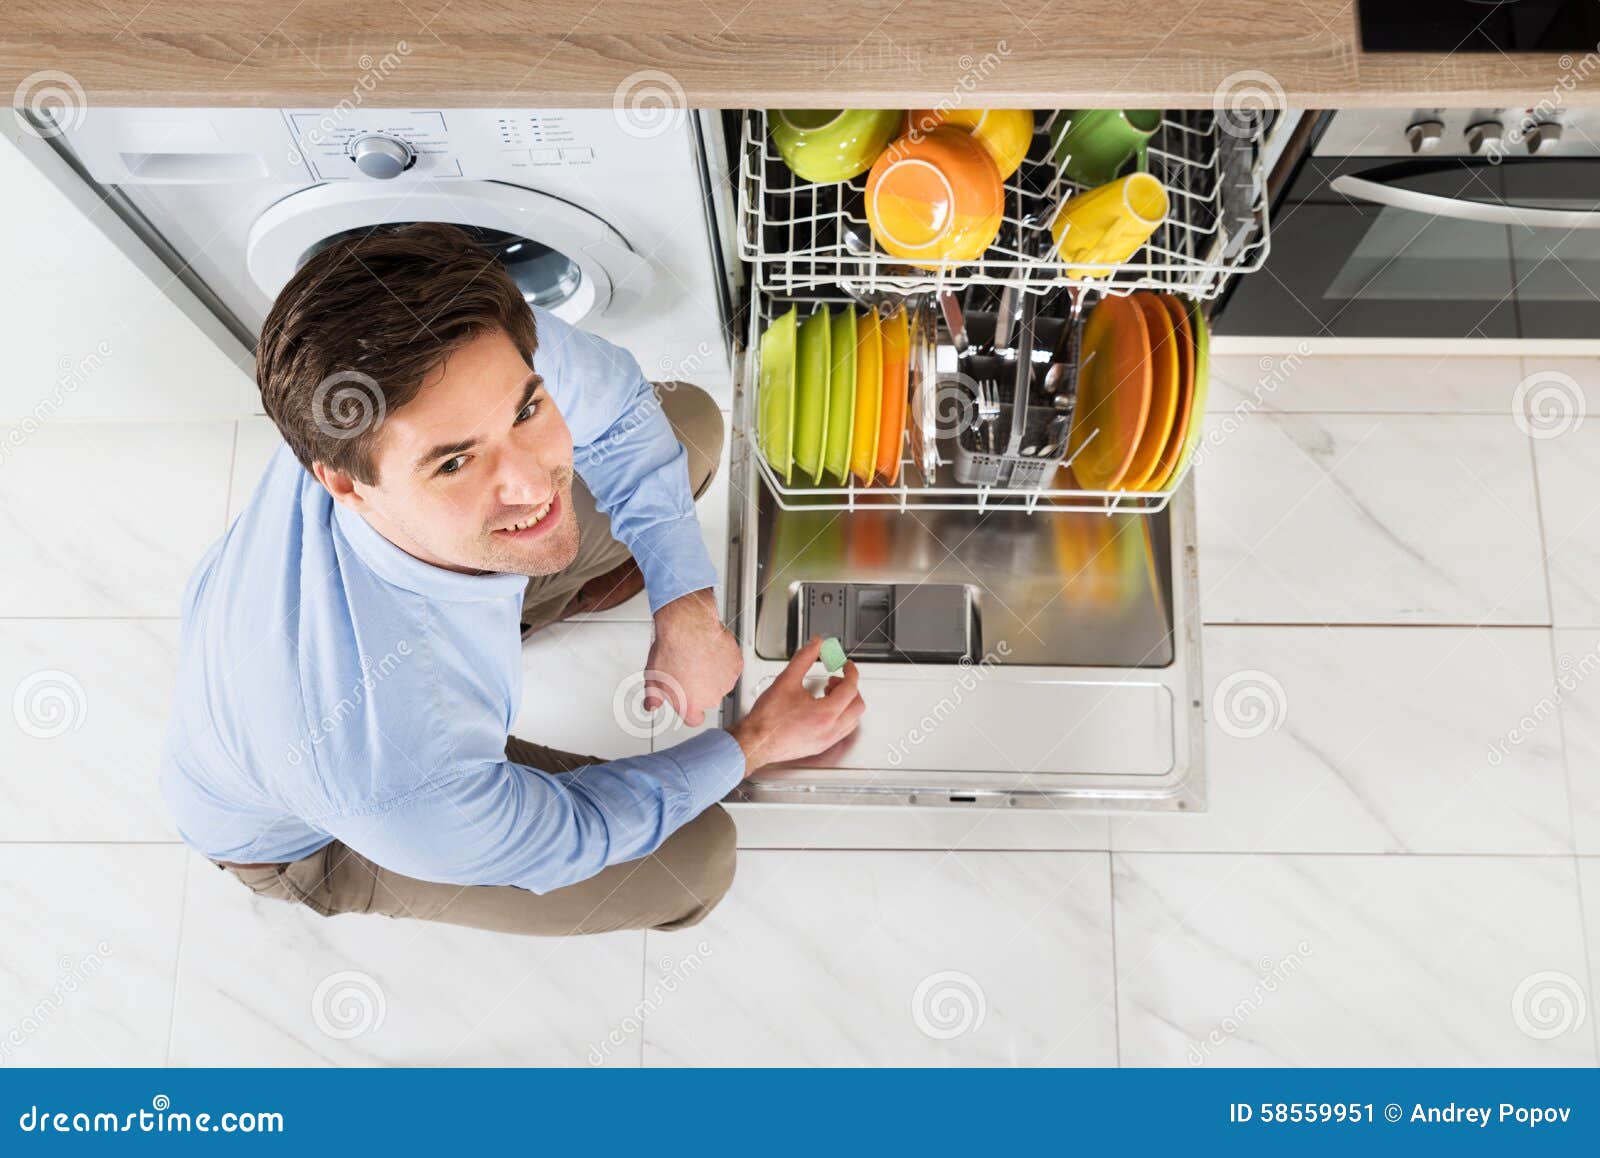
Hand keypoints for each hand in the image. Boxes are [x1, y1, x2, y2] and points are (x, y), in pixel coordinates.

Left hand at [645, 588, 741, 726]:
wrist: (687, 626)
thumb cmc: (670, 650)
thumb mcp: (652, 678)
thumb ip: (653, 698)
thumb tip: (651, 707)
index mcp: (690, 705)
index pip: (694, 719)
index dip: (690, 709)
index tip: (688, 700)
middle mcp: (711, 698)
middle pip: (708, 699)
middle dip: (701, 688)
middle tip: (689, 671)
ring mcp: (727, 682)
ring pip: (721, 683)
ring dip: (713, 674)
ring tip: (698, 658)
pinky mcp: (736, 665)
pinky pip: (731, 667)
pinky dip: (723, 661)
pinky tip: (710, 651)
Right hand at [727, 636, 865, 774]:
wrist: (755, 742)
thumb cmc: (767, 718)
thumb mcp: (786, 681)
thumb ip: (804, 659)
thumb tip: (815, 645)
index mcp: (825, 713)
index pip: (850, 689)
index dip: (851, 672)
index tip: (846, 666)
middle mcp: (830, 730)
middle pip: (857, 705)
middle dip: (850, 688)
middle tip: (835, 679)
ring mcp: (827, 741)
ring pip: (852, 720)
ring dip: (847, 704)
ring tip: (829, 693)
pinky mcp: (821, 747)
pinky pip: (842, 731)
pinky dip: (841, 717)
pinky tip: (825, 709)